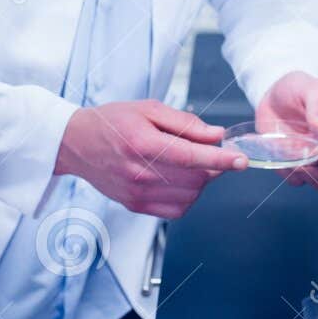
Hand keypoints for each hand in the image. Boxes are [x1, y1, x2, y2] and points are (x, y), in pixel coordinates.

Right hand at [55, 101, 246, 218]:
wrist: (76, 144)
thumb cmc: (112, 122)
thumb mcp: (148, 109)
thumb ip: (185, 122)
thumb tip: (216, 135)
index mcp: (142, 143)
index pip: (191, 156)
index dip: (221, 159)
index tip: (241, 160)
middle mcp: (140, 173)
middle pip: (195, 178)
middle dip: (211, 165)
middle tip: (205, 150)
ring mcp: (137, 193)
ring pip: (190, 196)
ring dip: (200, 181)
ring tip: (187, 163)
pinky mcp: (136, 206)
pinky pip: (177, 209)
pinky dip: (187, 196)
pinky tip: (179, 179)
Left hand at [256, 71, 317, 188]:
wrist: (276, 94)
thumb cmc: (299, 88)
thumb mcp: (312, 88)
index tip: (311, 150)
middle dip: (310, 172)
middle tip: (293, 158)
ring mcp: (309, 159)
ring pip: (307, 181)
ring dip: (291, 171)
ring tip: (280, 150)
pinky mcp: (291, 163)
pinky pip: (288, 176)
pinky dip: (279, 167)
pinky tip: (273, 149)